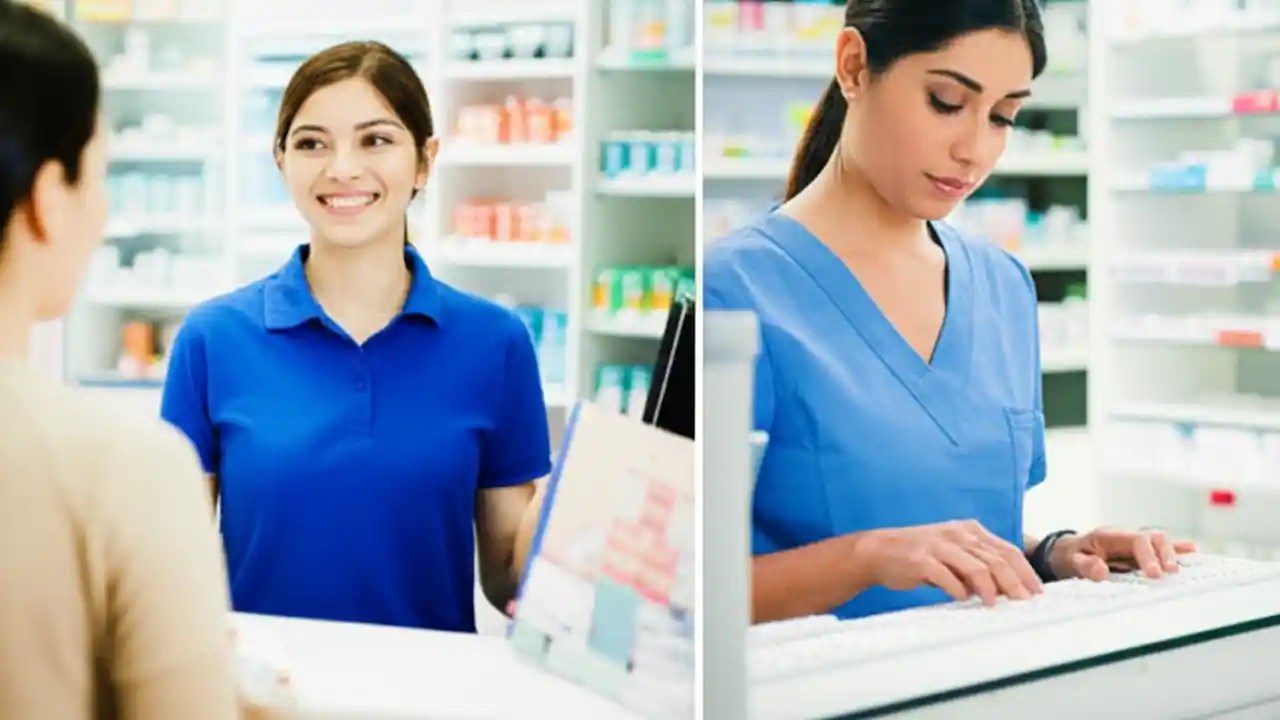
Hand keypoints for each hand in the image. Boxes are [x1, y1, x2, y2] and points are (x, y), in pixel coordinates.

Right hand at [860, 520, 1043, 605]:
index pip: (1006, 550)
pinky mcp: (921, 559)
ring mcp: (939, 545)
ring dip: (990, 589)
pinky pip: (947, 577)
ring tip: (996, 604)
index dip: (1024, 571)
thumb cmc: (919, 555)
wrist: (879, 551)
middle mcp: (957, 534)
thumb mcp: (953, 553)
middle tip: (1024, 602)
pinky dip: (958, 590)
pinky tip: (963, 599)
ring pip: (976, 567)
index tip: (1036, 591)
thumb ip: (977, 566)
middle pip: (996, 560)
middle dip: (1015, 583)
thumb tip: (1005, 589)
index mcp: (968, 530)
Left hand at [1049, 528, 1196, 581]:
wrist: (1065, 553)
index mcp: (1110, 536)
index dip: (1148, 555)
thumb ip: (1085, 565)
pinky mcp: (1138, 552)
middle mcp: (1125, 536)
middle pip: (1153, 538)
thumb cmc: (1069, 557)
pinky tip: (1191, 550)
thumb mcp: (1070, 562)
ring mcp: (1133, 543)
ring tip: (1181, 568)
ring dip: (1172, 553)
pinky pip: (1158, 548)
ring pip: (1159, 542)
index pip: (1137, 540)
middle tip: (1169, 573)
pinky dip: (1174, 549)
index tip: (1154, 573)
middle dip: (1164, 554)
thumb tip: (1102, 571)